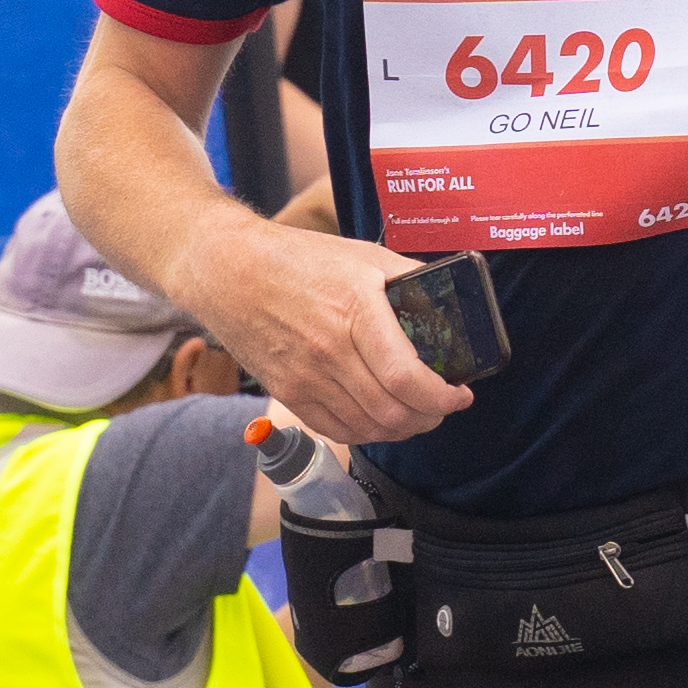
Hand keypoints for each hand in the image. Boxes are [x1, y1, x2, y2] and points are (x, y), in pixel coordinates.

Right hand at [155, 204, 475, 446]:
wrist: (227, 269)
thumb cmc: (297, 258)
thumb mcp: (364, 256)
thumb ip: (410, 278)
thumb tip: (452, 298)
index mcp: (355, 312)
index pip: (407, 377)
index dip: (442, 396)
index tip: (460, 394)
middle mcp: (329, 351)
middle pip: (392, 411)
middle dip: (430, 416)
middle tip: (443, 405)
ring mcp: (305, 377)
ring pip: (368, 428)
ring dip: (402, 429)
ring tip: (417, 413)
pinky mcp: (288, 392)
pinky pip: (336, 429)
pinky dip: (367, 432)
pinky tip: (381, 418)